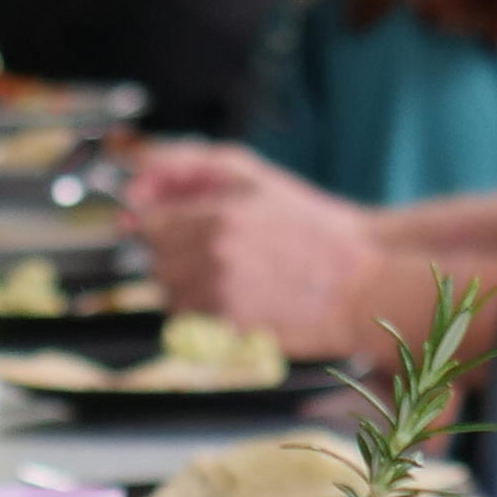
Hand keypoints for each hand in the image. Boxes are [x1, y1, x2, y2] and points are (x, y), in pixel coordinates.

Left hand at [128, 147, 381, 355]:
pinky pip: (190, 318)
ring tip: (231, 271)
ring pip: (168, 292)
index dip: (156, 220)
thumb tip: (136, 184)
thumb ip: (187, 168)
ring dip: (186, 282)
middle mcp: (214, 258)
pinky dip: (204, 307)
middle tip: (215, 246)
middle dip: (174, 251)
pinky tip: (239, 294)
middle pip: (154, 259)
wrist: (361, 283)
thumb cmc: (312, 226)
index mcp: (219, 216)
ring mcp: (221, 297)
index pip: (149, 221)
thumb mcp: (253, 177)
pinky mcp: (231, 329)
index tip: (167, 221)